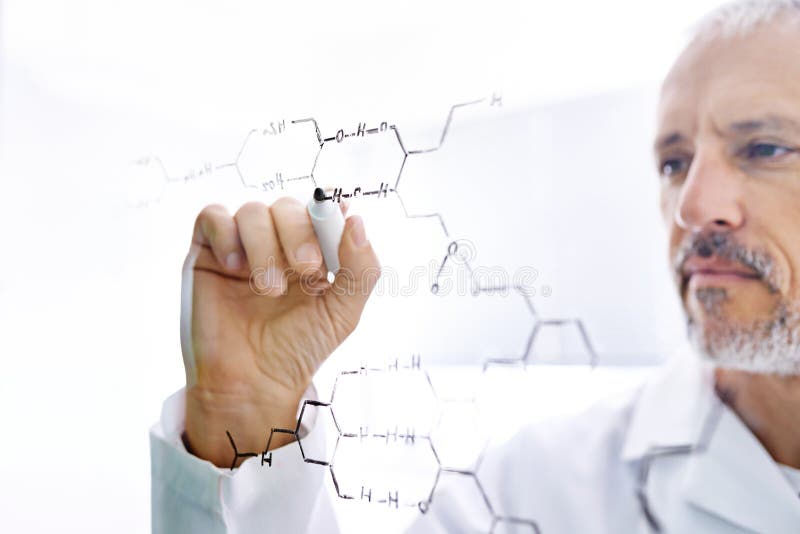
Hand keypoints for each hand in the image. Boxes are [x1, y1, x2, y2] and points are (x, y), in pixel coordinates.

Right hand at [181, 198, 379, 466]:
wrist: (252, 383)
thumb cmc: (296, 350)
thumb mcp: (343, 312)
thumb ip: (360, 268)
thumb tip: (356, 220)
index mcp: (312, 252)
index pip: (321, 211)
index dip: (327, 215)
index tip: (332, 237)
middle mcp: (277, 244)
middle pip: (287, 207)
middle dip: (299, 232)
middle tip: (305, 269)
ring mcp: (242, 247)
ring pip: (252, 211)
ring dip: (265, 246)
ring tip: (269, 289)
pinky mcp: (208, 254)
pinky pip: (212, 217)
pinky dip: (226, 235)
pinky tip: (235, 269)